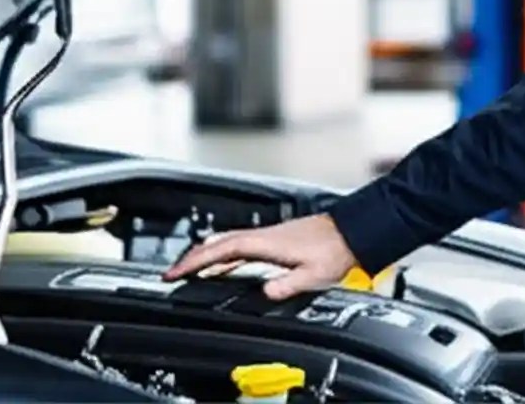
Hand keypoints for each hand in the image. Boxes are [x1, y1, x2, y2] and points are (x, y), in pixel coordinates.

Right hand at [162, 214, 357, 299]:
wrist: (352, 232)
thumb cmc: (335, 249)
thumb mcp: (312, 274)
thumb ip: (287, 284)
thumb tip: (265, 292)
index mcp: (266, 243)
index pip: (220, 250)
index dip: (195, 261)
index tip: (174, 272)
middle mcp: (263, 236)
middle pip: (217, 244)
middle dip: (192, 258)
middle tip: (172, 273)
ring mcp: (267, 236)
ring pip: (227, 243)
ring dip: (206, 255)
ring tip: (189, 270)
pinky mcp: (274, 239)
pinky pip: (239, 245)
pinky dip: (223, 254)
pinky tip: (223, 265)